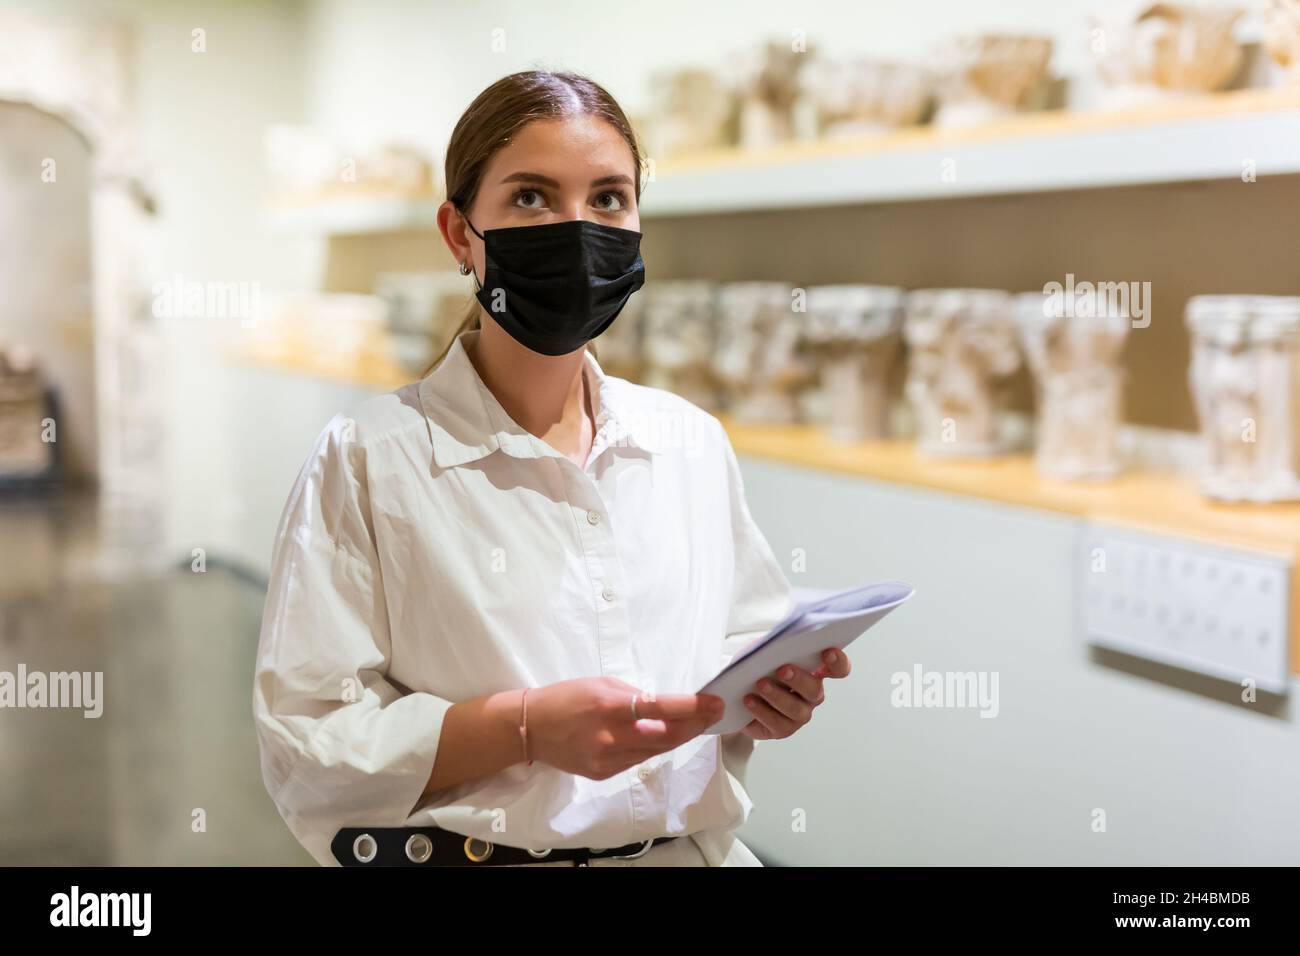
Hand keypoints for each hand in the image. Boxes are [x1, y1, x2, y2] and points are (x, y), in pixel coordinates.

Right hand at [527, 677, 723, 780]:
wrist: (531, 728)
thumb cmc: (566, 697)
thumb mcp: (601, 684)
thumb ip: (634, 696)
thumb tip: (664, 706)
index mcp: (609, 707)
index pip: (660, 708)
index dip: (692, 707)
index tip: (713, 703)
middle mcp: (610, 737)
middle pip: (666, 738)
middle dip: (695, 726)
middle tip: (713, 714)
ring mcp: (607, 760)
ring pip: (655, 751)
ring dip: (677, 736)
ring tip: (694, 723)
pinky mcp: (603, 774)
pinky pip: (637, 760)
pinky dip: (653, 747)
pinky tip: (662, 735)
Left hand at [736, 647, 849, 739]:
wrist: (737, 694)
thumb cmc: (756, 668)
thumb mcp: (764, 652)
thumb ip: (773, 648)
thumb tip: (774, 647)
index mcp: (815, 672)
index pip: (838, 668)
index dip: (838, 662)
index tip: (827, 653)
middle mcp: (812, 695)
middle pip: (815, 690)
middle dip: (799, 679)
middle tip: (782, 670)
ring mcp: (800, 714)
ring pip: (795, 708)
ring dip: (777, 695)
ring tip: (760, 684)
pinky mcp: (783, 730)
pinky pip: (776, 722)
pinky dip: (762, 710)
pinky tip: (749, 700)